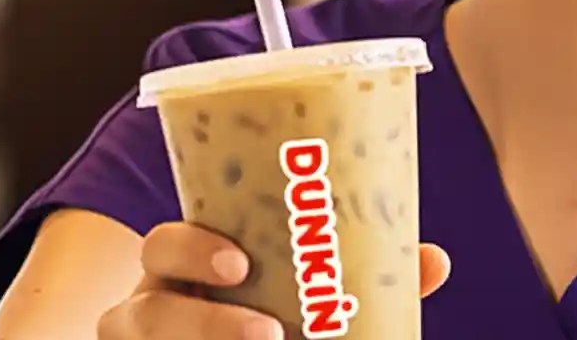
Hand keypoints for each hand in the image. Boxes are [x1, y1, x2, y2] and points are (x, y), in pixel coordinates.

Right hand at [98, 222, 450, 338]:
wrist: (235, 331)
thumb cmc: (265, 300)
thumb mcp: (300, 285)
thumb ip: (359, 274)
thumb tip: (434, 261)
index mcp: (183, 267)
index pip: (163, 245)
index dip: (191, 249)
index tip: (240, 263)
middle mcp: (151, 309)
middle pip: (143, 313)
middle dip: (204, 323)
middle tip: (270, 334)